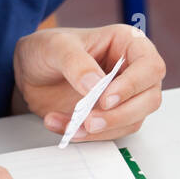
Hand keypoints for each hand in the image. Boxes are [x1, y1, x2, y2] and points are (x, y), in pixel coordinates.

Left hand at [12, 24, 165, 141]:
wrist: (30, 71)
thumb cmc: (47, 49)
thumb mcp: (55, 47)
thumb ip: (75, 63)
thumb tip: (96, 85)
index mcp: (127, 43)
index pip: (149, 66)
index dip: (133, 85)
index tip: (105, 99)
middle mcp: (132, 70)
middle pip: (148, 99)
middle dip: (120, 115)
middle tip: (90, 121)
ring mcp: (124, 96)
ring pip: (132, 121)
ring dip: (101, 130)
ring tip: (69, 126)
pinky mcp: (111, 116)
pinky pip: (109, 132)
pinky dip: (85, 135)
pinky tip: (60, 125)